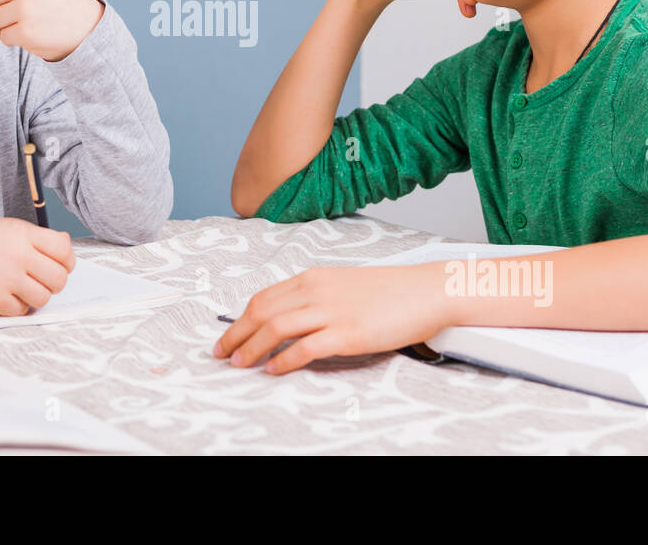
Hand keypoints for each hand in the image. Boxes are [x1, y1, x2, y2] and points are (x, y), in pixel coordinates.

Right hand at [0, 217, 75, 315]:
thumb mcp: (8, 228)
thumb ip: (38, 238)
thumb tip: (66, 248)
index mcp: (23, 235)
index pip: (64, 249)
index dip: (68, 260)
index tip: (62, 264)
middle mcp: (18, 256)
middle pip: (59, 278)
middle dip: (55, 281)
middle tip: (44, 279)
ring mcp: (7, 280)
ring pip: (44, 298)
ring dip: (37, 295)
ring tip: (24, 287)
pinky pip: (22, 310)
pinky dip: (18, 305)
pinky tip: (8, 294)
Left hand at [212, 263, 454, 373]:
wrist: (425, 291)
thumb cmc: (389, 291)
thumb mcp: (343, 284)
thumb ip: (315, 296)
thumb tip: (288, 317)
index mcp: (313, 277)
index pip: (264, 297)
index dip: (240, 319)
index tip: (228, 335)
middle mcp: (317, 291)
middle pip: (262, 311)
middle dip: (236, 334)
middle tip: (222, 353)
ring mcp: (332, 311)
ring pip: (277, 327)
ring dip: (252, 348)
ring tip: (240, 364)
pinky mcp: (348, 333)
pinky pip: (306, 348)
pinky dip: (284, 360)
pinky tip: (274, 370)